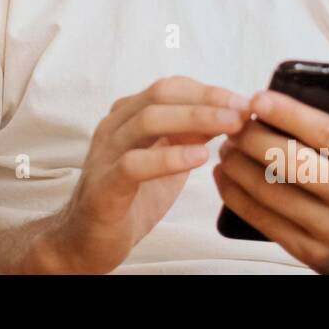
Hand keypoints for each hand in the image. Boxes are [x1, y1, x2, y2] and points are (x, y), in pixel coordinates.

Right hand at [38, 76, 247, 273]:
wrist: (85, 240)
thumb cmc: (128, 198)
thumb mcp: (165, 163)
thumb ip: (188, 138)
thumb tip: (226, 116)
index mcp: (128, 117)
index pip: (170, 87)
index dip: (209, 90)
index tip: (243, 102)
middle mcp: (114, 127)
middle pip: (161, 95)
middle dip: (207, 99)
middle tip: (243, 110)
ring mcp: (105, 154)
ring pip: (147, 121)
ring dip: (195, 119)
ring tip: (231, 127)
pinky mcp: (103, 187)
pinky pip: (134, 164)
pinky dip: (169, 157)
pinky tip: (200, 157)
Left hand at [212, 66, 328, 273]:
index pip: (326, 133)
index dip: (287, 113)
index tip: (257, 98)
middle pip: (293, 162)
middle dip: (254, 138)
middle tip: (233, 122)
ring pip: (274, 193)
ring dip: (239, 165)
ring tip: (226, 144)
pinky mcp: (315, 254)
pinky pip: (266, 222)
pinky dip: (238, 197)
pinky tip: (225, 176)